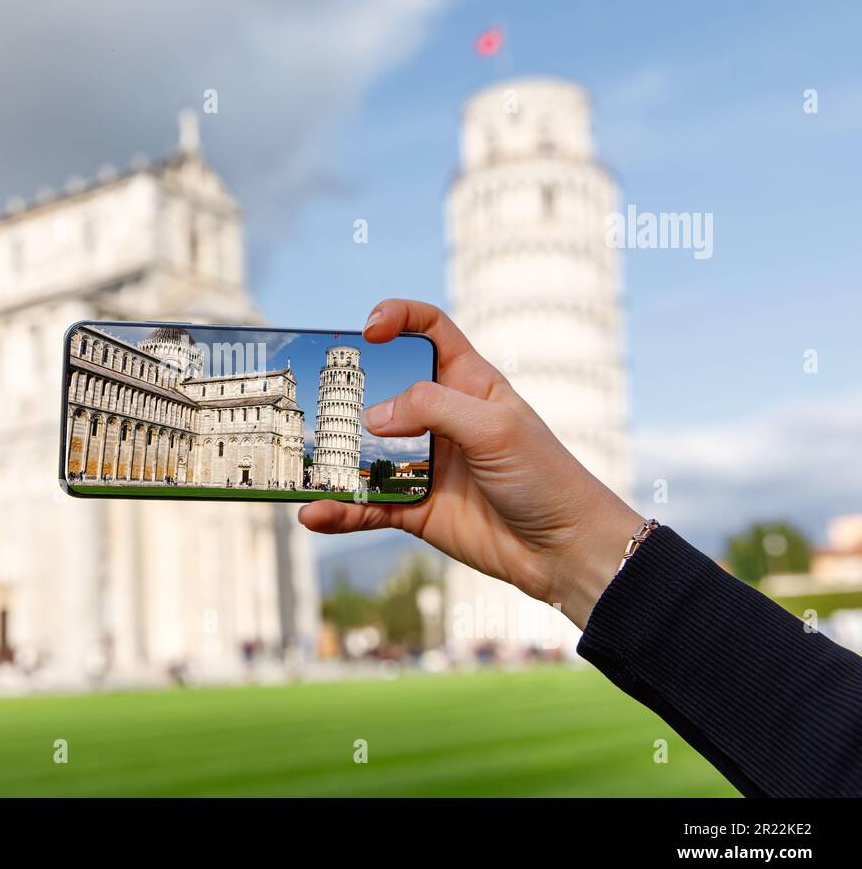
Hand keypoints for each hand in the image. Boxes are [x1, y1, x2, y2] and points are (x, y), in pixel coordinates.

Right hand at [298, 299, 641, 628]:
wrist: (564, 550)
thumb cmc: (544, 476)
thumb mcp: (495, 427)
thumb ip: (433, 409)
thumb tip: (372, 416)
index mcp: (468, 382)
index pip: (428, 331)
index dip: (397, 318)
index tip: (367, 330)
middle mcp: (441, 418)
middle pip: (382, 390)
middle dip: (345, 392)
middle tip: (314, 395)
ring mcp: (424, 463)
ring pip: (366, 451)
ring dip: (334, 458)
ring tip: (304, 464)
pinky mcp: (414, 508)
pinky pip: (367, 504)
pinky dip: (340, 510)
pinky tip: (316, 514)